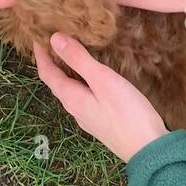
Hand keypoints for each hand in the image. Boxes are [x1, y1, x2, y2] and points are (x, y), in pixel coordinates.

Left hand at [34, 34, 166, 160]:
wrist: (148, 149)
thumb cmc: (126, 112)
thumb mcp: (102, 80)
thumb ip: (79, 59)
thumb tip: (54, 39)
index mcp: (71, 98)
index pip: (47, 74)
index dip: (40, 55)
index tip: (37, 37)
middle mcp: (75, 109)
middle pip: (57, 83)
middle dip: (52, 62)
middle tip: (54, 42)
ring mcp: (88, 118)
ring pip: (71, 91)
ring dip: (67, 72)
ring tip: (73, 55)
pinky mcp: (102, 122)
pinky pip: (84, 97)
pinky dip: (82, 82)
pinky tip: (94, 78)